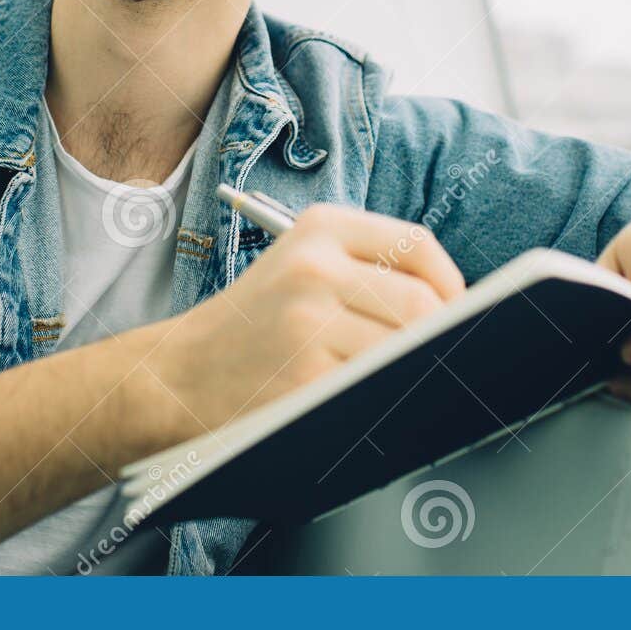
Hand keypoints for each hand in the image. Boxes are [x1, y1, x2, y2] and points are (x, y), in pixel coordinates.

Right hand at [150, 205, 465, 432]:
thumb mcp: (301, 267)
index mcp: (321, 228)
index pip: (418, 246)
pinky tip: (365, 400)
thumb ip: (369, 271)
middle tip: (431, 357)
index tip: (453, 311)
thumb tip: (452, 305)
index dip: (449, 284)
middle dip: (437, 337)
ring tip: (393, 380)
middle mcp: (315, 266)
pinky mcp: (307, 375)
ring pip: (404, 350)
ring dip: (410, 372)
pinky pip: (376, 389)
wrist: (177, 375)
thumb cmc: (252, 326)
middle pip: (422, 303)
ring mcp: (309, 322)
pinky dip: (384, 399)